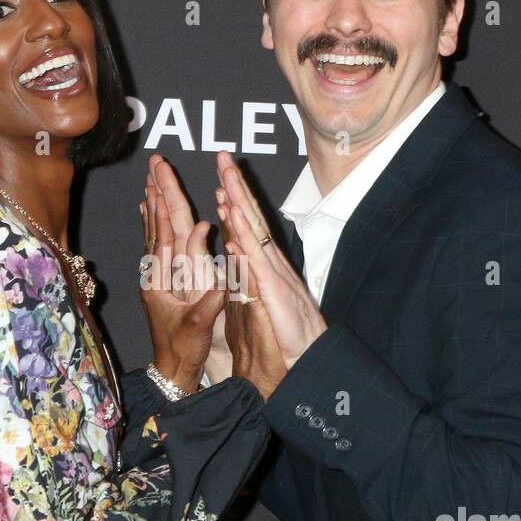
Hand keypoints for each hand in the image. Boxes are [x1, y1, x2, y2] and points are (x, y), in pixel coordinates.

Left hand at [140, 156, 225, 393]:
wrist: (172, 371)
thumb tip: (220, 271)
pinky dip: (153, 226)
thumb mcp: (200, 326)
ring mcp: (155, 280)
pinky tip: (149, 212)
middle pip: (156, 228)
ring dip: (153, 206)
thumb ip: (209, 297)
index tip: (164, 183)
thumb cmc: (185, 350)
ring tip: (150, 180)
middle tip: (153, 166)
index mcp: (163, 283)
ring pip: (154, 235)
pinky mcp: (160, 284)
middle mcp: (155, 277)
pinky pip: (156, 248)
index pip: (166, 238)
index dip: (166, 211)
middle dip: (156, 195)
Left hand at [215, 149, 326, 368]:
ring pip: (252, 233)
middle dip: (236, 187)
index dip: (235, 199)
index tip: (224, 175)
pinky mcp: (270, 292)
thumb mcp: (256, 302)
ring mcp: (270, 275)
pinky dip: (245, 241)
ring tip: (227, 179)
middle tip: (224, 157)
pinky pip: (254, 262)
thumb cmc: (278, 339)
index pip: (246, 225)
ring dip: (239, 205)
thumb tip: (237, 253)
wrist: (297, 363)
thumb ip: (247, 276)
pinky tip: (235, 224)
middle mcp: (268, 264)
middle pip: (250, 218)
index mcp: (262, 266)